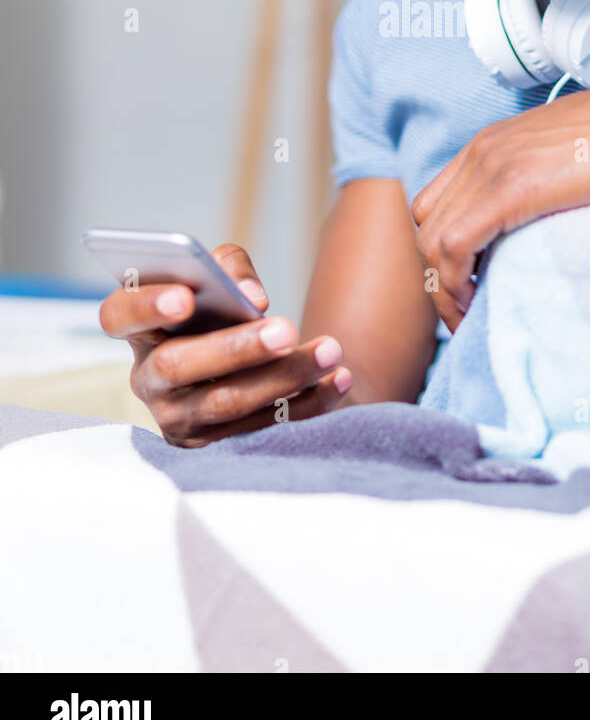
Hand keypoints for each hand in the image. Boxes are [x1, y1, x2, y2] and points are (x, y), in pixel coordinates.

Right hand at [100, 242, 352, 446]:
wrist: (241, 368)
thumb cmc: (221, 313)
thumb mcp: (217, 280)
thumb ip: (228, 268)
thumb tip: (252, 298)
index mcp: (141, 329)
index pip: (119, 316)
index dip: (146, 306)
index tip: (186, 297)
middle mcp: (149, 379)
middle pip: (178, 365)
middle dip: (235, 347)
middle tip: (287, 327)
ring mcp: (178, 420)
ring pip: (226, 403)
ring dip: (284, 376)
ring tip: (330, 349)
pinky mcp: (214, 450)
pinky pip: (261, 431)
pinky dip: (307, 406)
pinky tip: (340, 379)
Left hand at [412, 71, 589, 330]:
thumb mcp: (573, 156)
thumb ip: (545, 180)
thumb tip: (549, 215)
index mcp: (492, 141)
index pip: (437, 202)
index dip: (443, 249)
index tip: (469, 284)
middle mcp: (481, 150)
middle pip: (426, 224)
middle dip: (438, 274)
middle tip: (468, 312)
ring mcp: (492, 167)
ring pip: (432, 240)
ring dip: (445, 287)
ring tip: (473, 317)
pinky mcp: (510, 190)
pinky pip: (454, 246)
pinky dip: (455, 283)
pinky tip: (476, 304)